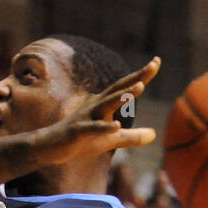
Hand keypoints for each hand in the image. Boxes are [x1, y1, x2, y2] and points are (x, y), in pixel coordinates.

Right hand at [31, 59, 160, 166]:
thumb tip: (154, 135)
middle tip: (152, 65)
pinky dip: (104, 127)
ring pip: (106, 104)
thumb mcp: (111, 140)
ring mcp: (86, 117)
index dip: (141, 75)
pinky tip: (117, 126)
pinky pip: (93, 129)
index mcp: (104, 105)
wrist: (50, 146)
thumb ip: (132, 137)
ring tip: (139, 87)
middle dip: (136, 78)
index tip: (157, 62)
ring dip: (122, 96)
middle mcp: (96, 106)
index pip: (125, 87)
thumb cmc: (81, 141)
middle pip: (118, 89)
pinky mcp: (78, 132)